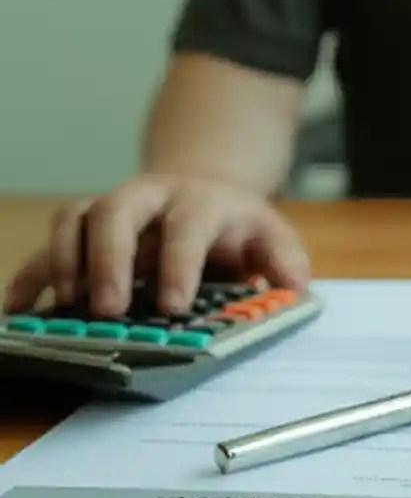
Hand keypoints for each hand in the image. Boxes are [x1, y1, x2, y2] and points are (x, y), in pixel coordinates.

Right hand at [3, 174, 310, 316]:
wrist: (206, 188)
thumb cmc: (236, 225)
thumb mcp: (272, 236)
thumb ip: (285, 261)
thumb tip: (295, 288)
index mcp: (200, 201)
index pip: (187, 227)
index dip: (179, 265)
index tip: (174, 305)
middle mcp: (149, 197)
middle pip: (118, 212)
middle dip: (109, 259)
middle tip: (108, 309)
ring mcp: (112, 206)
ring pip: (76, 217)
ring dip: (66, 260)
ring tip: (66, 306)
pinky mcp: (84, 224)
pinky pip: (51, 241)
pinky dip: (33, 272)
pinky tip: (19, 305)